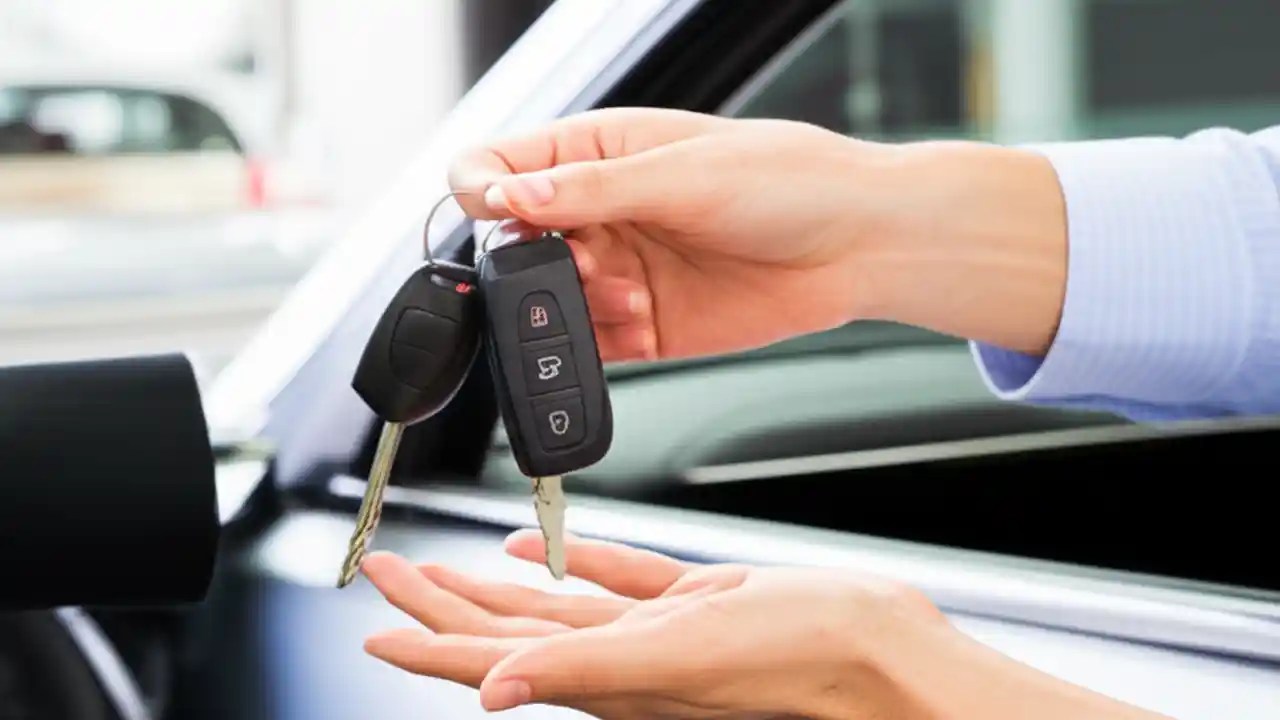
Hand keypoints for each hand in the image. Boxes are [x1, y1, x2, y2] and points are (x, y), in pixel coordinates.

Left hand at [359, 531, 946, 718]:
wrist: (877, 653)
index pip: (490, 661)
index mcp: (605, 680)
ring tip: (442, 567)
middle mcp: (618, 661)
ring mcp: (654, 632)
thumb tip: (490, 692)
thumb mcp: (677, 661)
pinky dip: (574, 562)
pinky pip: (614, 579)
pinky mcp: (691, 604)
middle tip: (388, 574)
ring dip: (491, 585)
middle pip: (504, 630)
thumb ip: (581, 671)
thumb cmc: (794, 665)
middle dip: (441, 603)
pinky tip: (540, 549)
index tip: (375, 625)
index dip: (429, 642)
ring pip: (550, 604)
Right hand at [450, 107, 1067, 359]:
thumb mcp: (683, 174)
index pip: (501, 166)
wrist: (858, 246)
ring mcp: (620, 271)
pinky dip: (596, 346)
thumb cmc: (788, 181)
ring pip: (548, 301)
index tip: (504, 213)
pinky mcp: (645, 326)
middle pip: (515, 243)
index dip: (485, 190)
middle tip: (585, 263)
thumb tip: (509, 194)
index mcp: (599, 153)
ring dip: (571, 306)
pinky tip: (638, 322)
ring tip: (629, 295)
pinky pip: (592, 346)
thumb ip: (592, 192)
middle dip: (534, 262)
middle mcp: (601, 213)